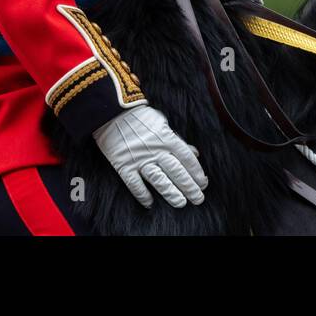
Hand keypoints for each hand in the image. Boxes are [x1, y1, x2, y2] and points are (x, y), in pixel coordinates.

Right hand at [92, 105, 207, 207]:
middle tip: (198, 198)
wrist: (112, 112)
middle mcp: (155, 150)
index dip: (196, 172)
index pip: (186, 158)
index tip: (203, 183)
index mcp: (166, 138)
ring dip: (171, 193)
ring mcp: (139, 159)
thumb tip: (194, 153)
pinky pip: (135, 184)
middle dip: (189, 187)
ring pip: (159, 180)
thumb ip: (177, 140)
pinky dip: (142, 195)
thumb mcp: (162, 123)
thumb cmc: (140, 117)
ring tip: (181, 203)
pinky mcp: (124, 165)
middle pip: (176, 171)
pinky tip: (150, 203)